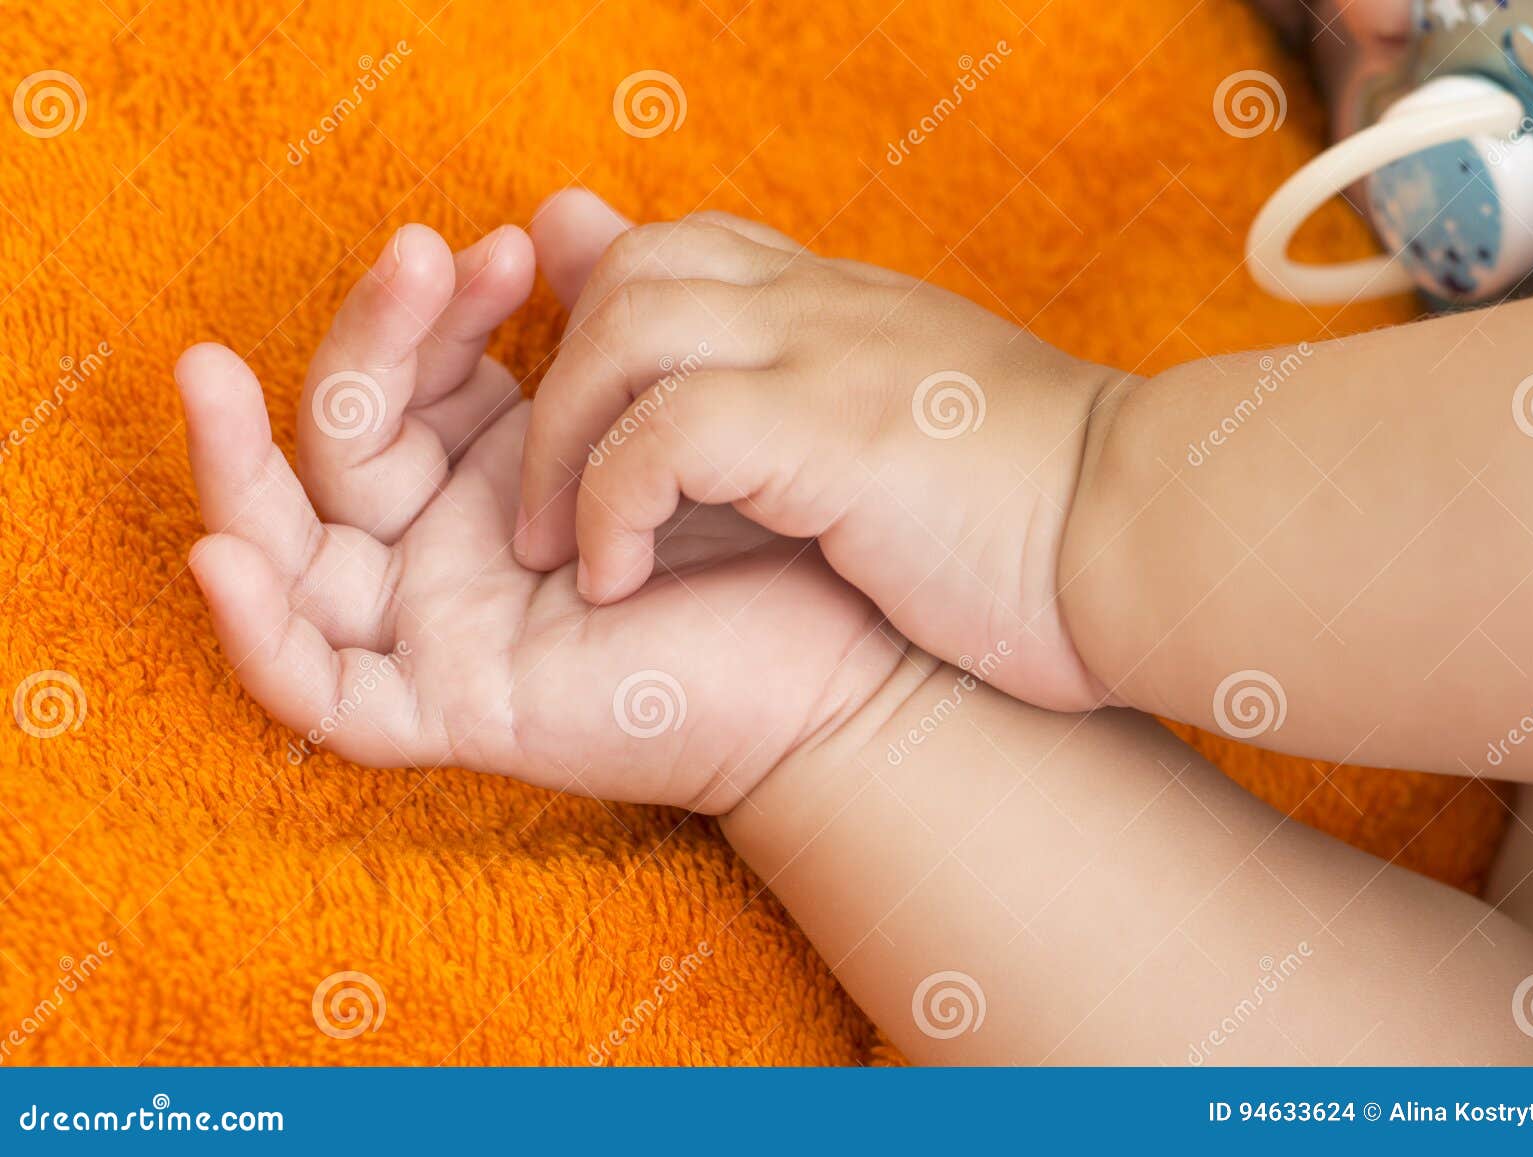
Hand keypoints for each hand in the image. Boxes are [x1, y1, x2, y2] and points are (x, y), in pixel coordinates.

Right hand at [178, 220, 900, 812]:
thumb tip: (562, 204)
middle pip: (342, 444)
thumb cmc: (765, 536)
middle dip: (361, 345)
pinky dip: (260, 635)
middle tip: (415, 255)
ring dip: (237, 462)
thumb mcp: (663, 411)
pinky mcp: (448, 712)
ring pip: (292, 554)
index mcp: (490, 470)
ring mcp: (437, 631)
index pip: (413, 375)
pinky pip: (322, 692)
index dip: (433, 306)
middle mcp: (447, 546)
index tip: (511, 247)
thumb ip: (603, 321)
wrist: (838, 662)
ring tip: (207, 371)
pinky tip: (222, 553)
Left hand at [515, 191, 1122, 710]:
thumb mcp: (918, 433)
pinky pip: (665, 432)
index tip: (587, 418)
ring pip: (626, 327)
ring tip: (567, 556)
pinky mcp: (832, 429)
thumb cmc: (1043, 521)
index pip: (688, 250)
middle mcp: (830, 307)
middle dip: (561, 385)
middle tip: (545, 509)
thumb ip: (823, 399)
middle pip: (631, 271)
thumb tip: (748, 430)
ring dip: (564, 449)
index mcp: (849, 309)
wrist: (1154, 543)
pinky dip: (613, 506)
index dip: (608, 316)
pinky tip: (619, 585)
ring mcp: (831, 353)